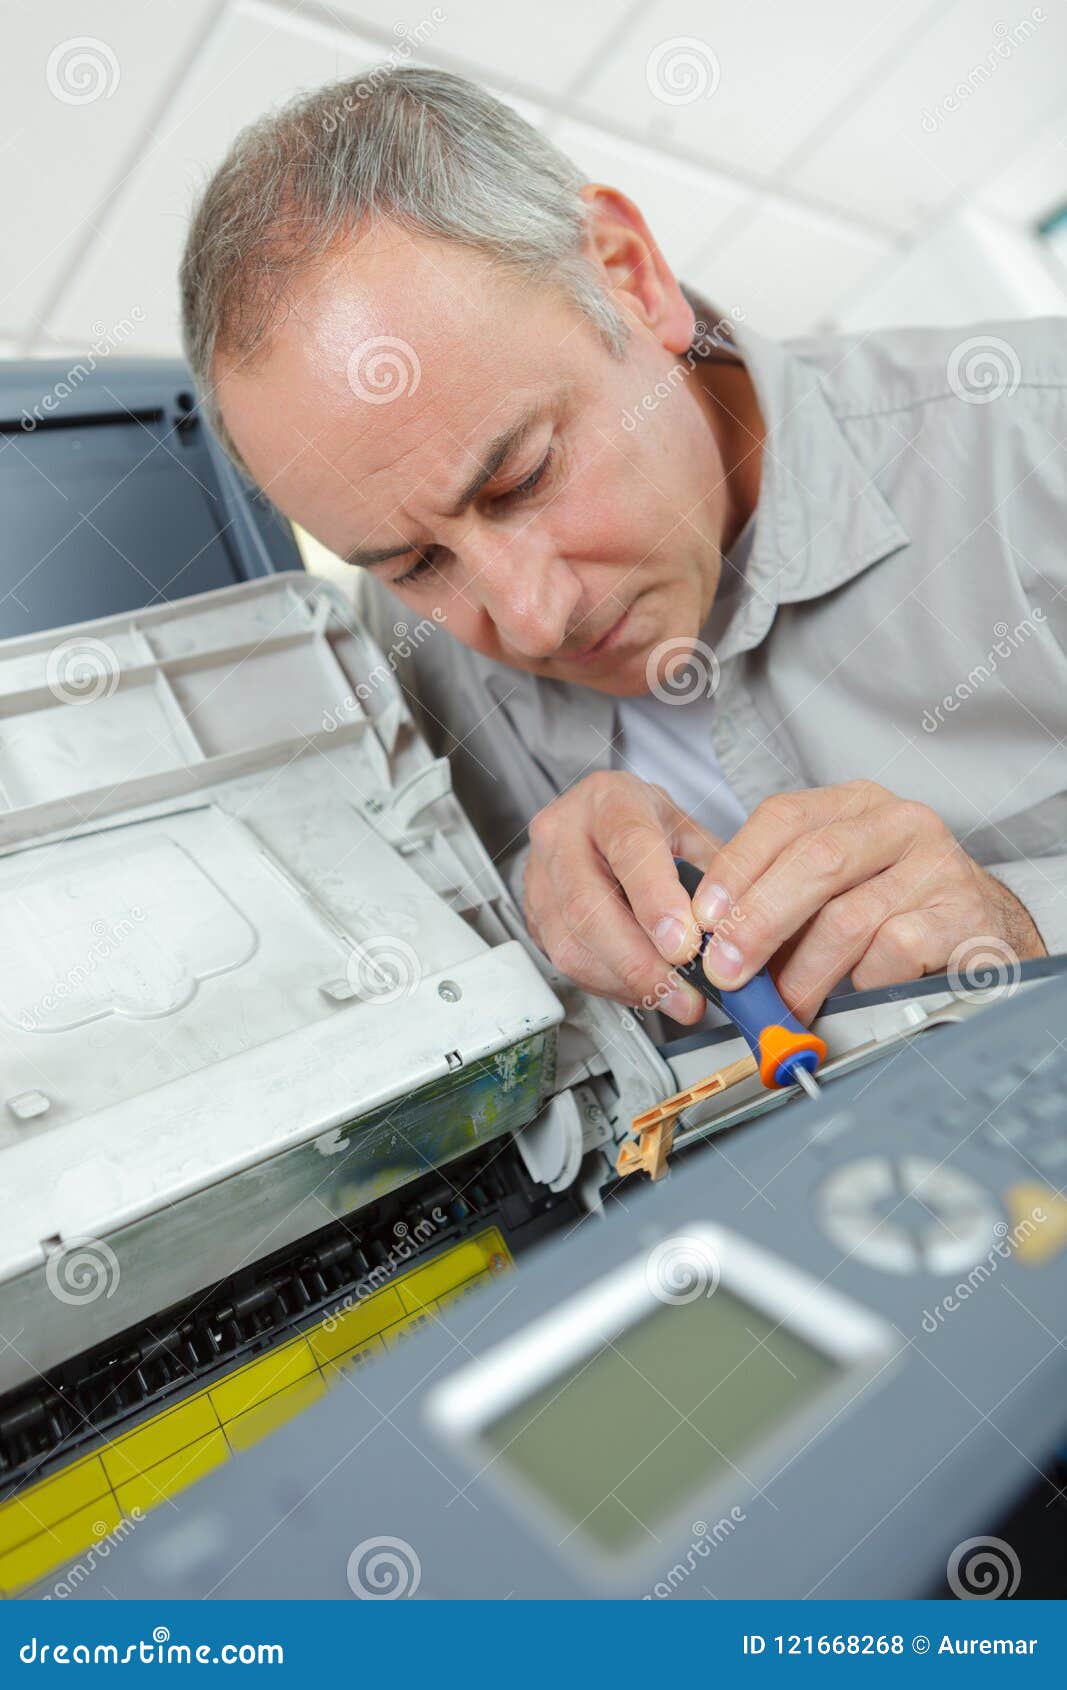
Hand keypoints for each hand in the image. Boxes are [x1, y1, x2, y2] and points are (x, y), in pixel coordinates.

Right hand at [523, 771, 720, 1023]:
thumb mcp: (692, 834)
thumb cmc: (650, 828)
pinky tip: (643, 989)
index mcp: (609, 800)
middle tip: (684, 993)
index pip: (629, 847)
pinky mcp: (532, 914)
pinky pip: (564, 962)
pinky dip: (610, 985)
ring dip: (626, 982)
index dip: (655, 900)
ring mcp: (539, 875)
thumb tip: (729, 935)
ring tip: (672, 998)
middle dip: (640, 962)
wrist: (604, 824)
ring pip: (571, 943)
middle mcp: (562, 833)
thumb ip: (715, 877)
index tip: (684, 945)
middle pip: (588, 907)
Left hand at [691, 781, 1046, 1022]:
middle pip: (814, 861)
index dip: (736, 867)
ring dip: (803, 972)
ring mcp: (937, 866)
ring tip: (783, 1004)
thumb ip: (779, 894)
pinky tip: (853, 992)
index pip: (783, 818)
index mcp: (856, 805)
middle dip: (759, 922)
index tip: (704, 917)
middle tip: (728, 970)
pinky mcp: (964, 915)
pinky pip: (894, 952)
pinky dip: (862, 982)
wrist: (983, 934)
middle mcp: (899, 823)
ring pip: (849, 917)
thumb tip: (711, 938)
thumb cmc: (895, 909)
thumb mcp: (835, 885)